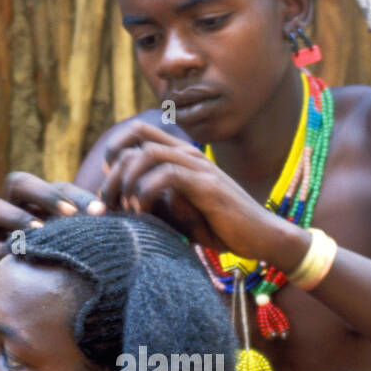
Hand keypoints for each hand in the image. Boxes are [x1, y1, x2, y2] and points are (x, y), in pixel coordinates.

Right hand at [0, 172, 105, 268]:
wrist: (44, 307)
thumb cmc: (72, 271)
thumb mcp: (85, 250)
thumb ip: (93, 233)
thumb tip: (106, 216)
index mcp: (45, 203)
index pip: (61, 188)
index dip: (79, 196)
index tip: (100, 214)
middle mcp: (18, 209)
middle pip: (18, 181)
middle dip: (44, 195)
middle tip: (69, 215)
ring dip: (17, 217)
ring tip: (41, 232)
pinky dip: (2, 253)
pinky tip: (23, 263)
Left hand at [102, 120, 286, 260]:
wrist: (260, 237)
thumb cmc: (218, 226)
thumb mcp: (176, 214)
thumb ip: (151, 202)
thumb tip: (115, 204)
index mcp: (180, 156)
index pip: (136, 133)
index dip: (113, 155)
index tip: (109, 187)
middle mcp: (187, 153)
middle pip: (134, 138)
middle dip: (113, 172)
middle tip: (110, 203)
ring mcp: (198, 166)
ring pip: (146, 154)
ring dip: (127, 182)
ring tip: (127, 210)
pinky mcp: (207, 185)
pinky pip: (167, 175)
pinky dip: (146, 193)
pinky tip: (144, 213)